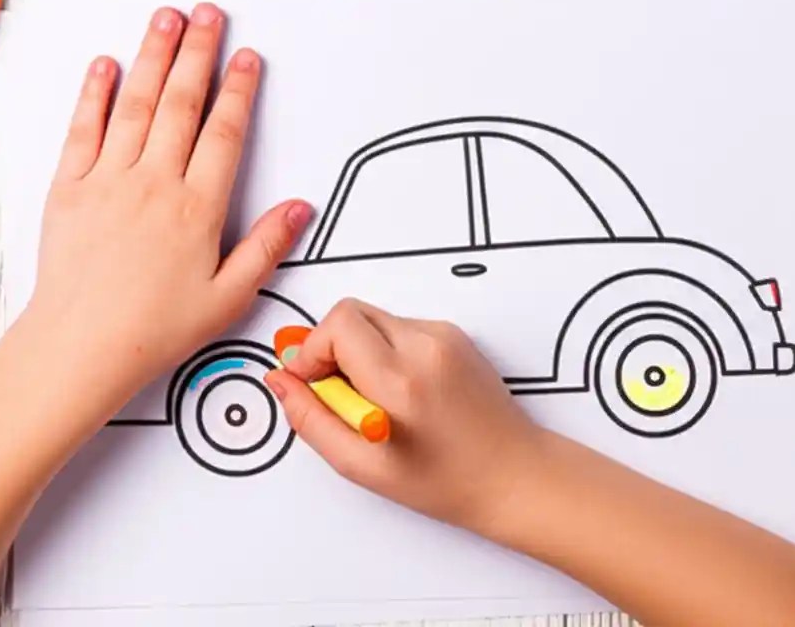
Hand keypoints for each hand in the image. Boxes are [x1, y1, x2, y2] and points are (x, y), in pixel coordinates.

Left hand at [30, 3, 311, 402]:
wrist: (81, 346)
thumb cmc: (154, 329)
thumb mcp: (228, 298)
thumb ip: (265, 247)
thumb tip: (298, 208)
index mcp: (196, 209)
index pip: (224, 133)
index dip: (239, 90)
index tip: (247, 58)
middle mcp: (153, 184)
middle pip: (181, 103)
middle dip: (198, 52)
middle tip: (208, 14)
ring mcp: (108, 180)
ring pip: (135, 104)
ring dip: (152, 55)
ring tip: (165, 18)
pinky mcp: (69, 187)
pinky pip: (83, 128)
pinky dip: (94, 93)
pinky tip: (106, 65)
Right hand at [264, 299, 545, 536]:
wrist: (514, 475)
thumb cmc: (445, 481)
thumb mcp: (362, 465)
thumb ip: (311, 419)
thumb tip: (281, 381)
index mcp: (401, 379)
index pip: (338, 324)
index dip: (313, 351)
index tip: (313, 384)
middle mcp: (426, 346)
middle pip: (351, 313)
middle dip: (332, 348)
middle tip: (340, 394)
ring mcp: (445, 336)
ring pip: (375, 320)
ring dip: (361, 352)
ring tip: (377, 401)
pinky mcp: (455, 336)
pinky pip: (400, 329)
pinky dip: (387, 353)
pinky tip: (403, 393)